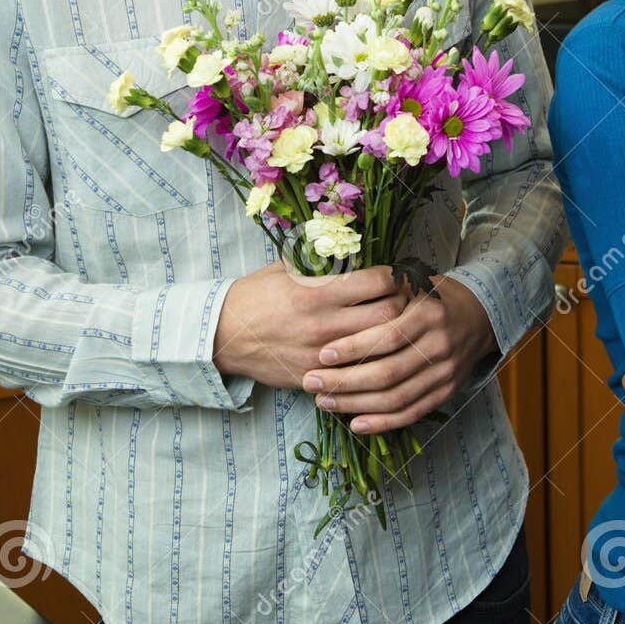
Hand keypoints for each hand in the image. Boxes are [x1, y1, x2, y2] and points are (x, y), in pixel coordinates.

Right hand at [211, 261, 408, 390]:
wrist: (221, 336)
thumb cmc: (256, 296)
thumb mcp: (286, 269)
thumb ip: (321, 261)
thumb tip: (355, 246)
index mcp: (317, 292)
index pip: (378, 282)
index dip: (395, 276)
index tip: (397, 275)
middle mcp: (323, 324)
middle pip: (388, 315)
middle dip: (401, 305)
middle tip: (402, 300)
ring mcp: (320, 355)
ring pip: (378, 346)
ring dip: (390, 334)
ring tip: (393, 326)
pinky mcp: (315, 377)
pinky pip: (355, 371)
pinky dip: (367, 360)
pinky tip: (370, 351)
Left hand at [298, 273, 498, 432]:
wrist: (482, 315)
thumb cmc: (435, 296)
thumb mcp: (414, 283)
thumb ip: (383, 292)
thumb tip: (337, 292)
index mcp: (428, 315)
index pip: (386, 337)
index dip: (353, 349)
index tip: (322, 354)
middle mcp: (439, 346)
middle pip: (388, 373)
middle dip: (345, 381)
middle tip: (313, 382)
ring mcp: (445, 373)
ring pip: (396, 398)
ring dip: (356, 404)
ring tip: (325, 402)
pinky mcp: (447, 392)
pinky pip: (412, 413)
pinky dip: (383, 423)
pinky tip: (356, 423)